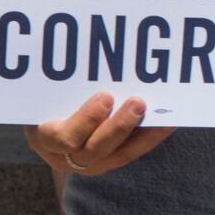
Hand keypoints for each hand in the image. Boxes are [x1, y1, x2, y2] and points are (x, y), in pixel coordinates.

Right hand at [29, 92, 172, 179]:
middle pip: (95, 148)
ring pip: (119, 155)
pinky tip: (168, 122)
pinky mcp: (109, 164)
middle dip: (119, 126)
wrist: (47, 129)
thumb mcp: (45, 98)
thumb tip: (82, 49)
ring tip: (161, 114)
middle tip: (138, 102)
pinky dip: (151, 137)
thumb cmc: (46, 106)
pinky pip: (132, 152)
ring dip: (143, 134)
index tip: (106, 97)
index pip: (64, 137)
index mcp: (45, 140)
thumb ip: (60, 86)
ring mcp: (89, 165)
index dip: (87, 119)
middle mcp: (66, 158)